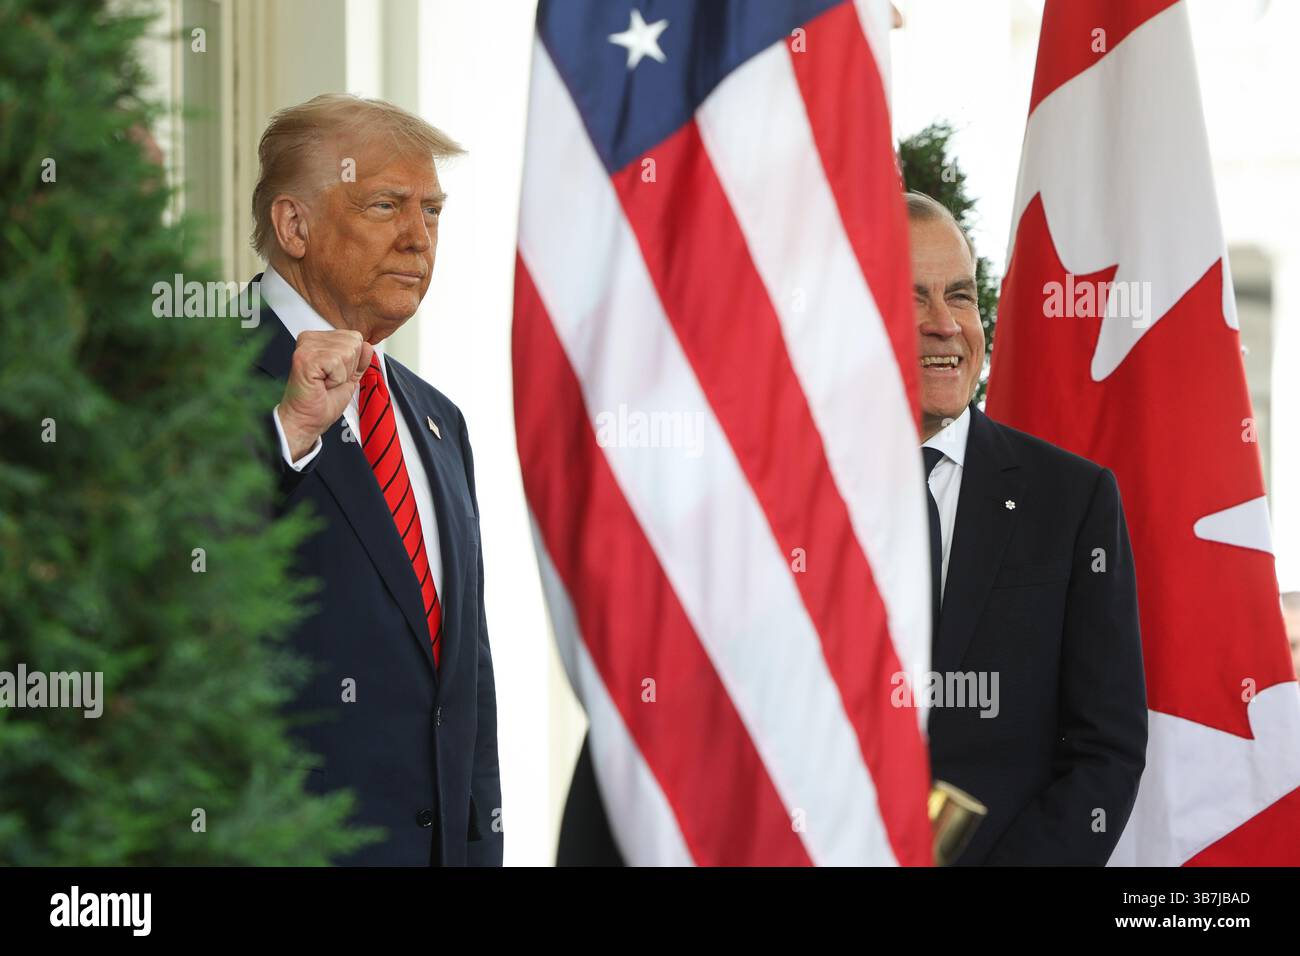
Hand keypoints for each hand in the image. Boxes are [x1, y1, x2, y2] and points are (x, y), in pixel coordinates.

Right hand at [277, 330, 372, 459]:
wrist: (305, 420)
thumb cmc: (321, 402)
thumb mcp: (349, 377)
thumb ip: (360, 360)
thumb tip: (368, 346)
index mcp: (319, 340)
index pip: (355, 338)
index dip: (353, 363)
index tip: (334, 375)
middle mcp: (310, 339)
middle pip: (354, 342)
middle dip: (349, 368)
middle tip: (329, 381)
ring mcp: (307, 346)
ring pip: (348, 352)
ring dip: (342, 375)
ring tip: (325, 382)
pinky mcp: (306, 357)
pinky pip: (338, 362)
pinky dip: (336, 379)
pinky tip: (322, 384)